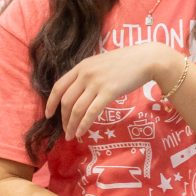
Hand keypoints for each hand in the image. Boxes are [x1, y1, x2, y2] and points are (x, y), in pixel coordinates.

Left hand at [45, 44, 177, 141]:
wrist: (147, 59)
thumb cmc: (127, 61)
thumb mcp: (101, 63)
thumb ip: (89, 74)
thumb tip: (79, 91)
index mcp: (81, 66)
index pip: (59, 86)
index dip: (51, 103)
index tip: (49, 115)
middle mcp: (85, 74)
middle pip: (66, 101)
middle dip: (63, 119)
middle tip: (66, 130)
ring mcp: (97, 83)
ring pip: (76, 109)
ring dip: (72, 125)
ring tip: (72, 135)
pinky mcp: (109, 92)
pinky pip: (91, 112)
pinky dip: (84, 124)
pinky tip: (82, 132)